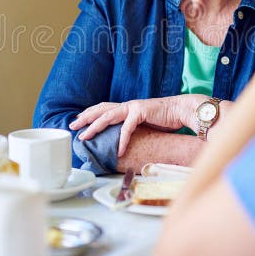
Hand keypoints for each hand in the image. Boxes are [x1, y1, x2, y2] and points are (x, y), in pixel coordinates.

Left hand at [69, 95, 203, 156]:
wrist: (182, 110)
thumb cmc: (165, 119)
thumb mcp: (144, 124)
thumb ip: (132, 128)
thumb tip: (122, 140)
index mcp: (126, 107)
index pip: (103, 108)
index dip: (89, 113)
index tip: (78, 120)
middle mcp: (127, 105)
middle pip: (100, 109)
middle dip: (85, 117)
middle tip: (72, 125)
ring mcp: (133, 107)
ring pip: (108, 115)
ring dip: (95, 126)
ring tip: (85, 136)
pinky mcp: (141, 112)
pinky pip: (128, 127)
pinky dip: (122, 139)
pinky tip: (119, 149)